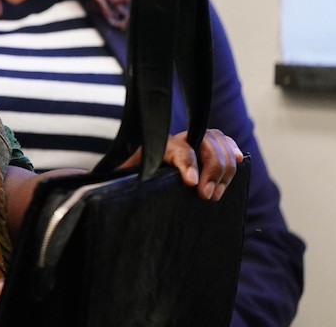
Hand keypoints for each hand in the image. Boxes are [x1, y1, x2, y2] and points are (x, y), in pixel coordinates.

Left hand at [120, 128, 243, 200]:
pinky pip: (224, 142)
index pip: (179, 150)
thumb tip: (98, 179)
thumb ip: (118, 176)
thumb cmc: (130, 172)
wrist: (136, 163)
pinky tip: (238, 160)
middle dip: (211, 172)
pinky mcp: (205, 147)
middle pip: (205, 146)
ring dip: (223, 169)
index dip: (187, 165)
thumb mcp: (122, 174)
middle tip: (206, 196)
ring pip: (217, 143)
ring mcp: (193, 140)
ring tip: (215, 193)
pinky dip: (232, 150)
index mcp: (158, 145)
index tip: (191, 184)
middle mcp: (178, 139)